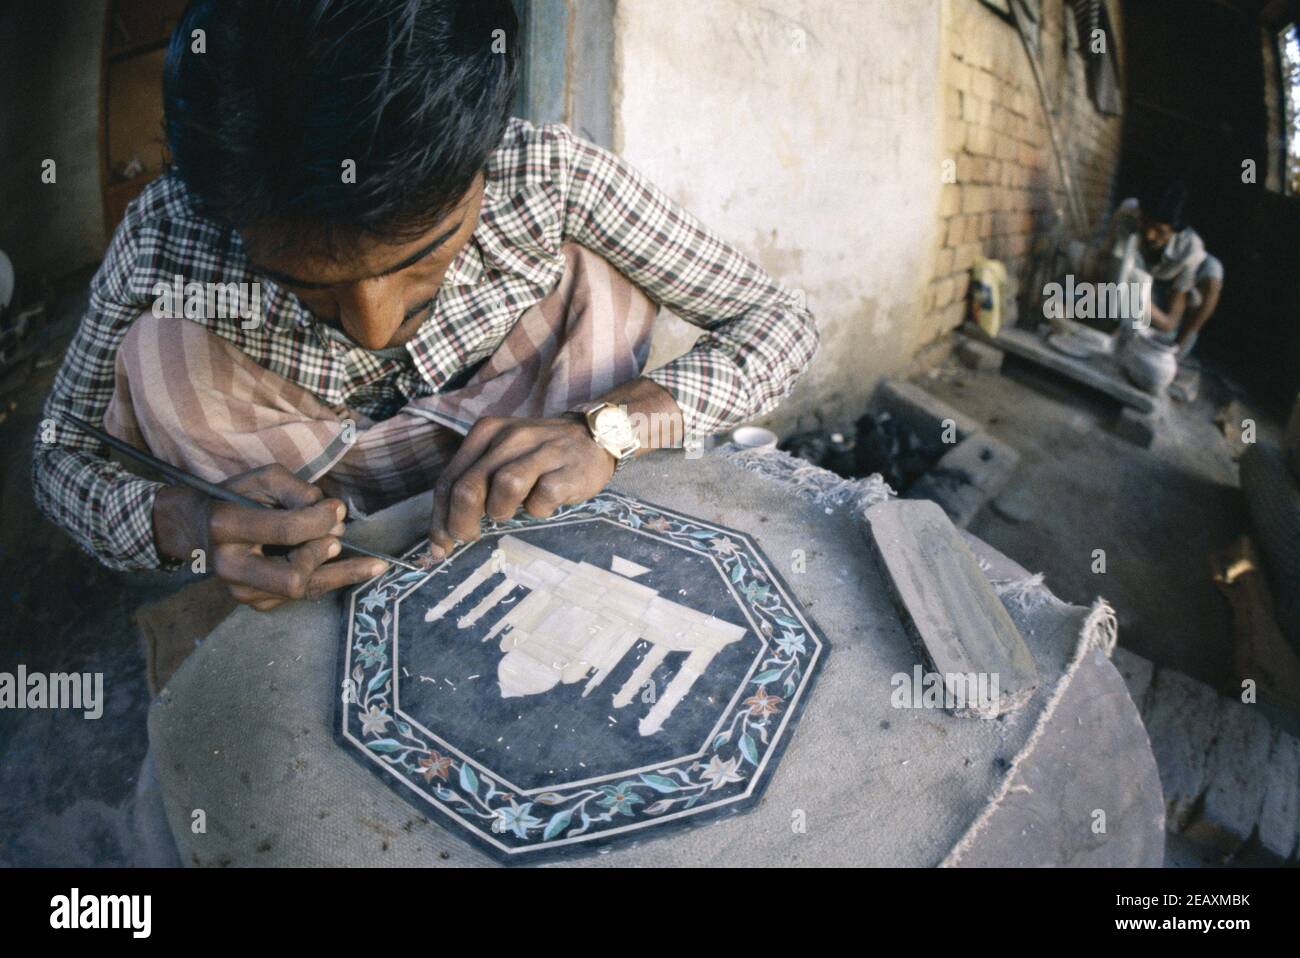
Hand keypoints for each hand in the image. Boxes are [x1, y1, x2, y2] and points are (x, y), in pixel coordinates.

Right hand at [152, 463, 387, 611]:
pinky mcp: (254, 602)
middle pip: (293, 578)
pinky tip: (341, 569)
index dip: (320, 520)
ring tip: (367, 564)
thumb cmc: (236, 497)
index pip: (286, 530)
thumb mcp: (263, 480)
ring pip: (303, 592)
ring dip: (338, 574)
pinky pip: (302, 596)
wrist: (197, 527)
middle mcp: (230, 566)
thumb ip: (299, 491)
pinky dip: (326, 579)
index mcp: (226, 526)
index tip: (337, 508)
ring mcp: (240, 590)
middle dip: (321, 555)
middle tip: (337, 539)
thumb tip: (336, 516)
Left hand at [428, 415, 614, 558]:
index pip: (449, 480)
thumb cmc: (538, 457)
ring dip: (500, 511)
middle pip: (469, 487)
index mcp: (486, 432)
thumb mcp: (501, 458)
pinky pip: (542, 499)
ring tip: (508, 513)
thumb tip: (444, 536)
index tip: (440, 545)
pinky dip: (537, 510)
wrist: (593, 438)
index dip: (439, 518)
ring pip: (504, 487)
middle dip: (461, 522)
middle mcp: (509, 436)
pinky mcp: (566, 470)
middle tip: (469, 537)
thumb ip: (473, 485)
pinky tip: (541, 506)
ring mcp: (540, 451)